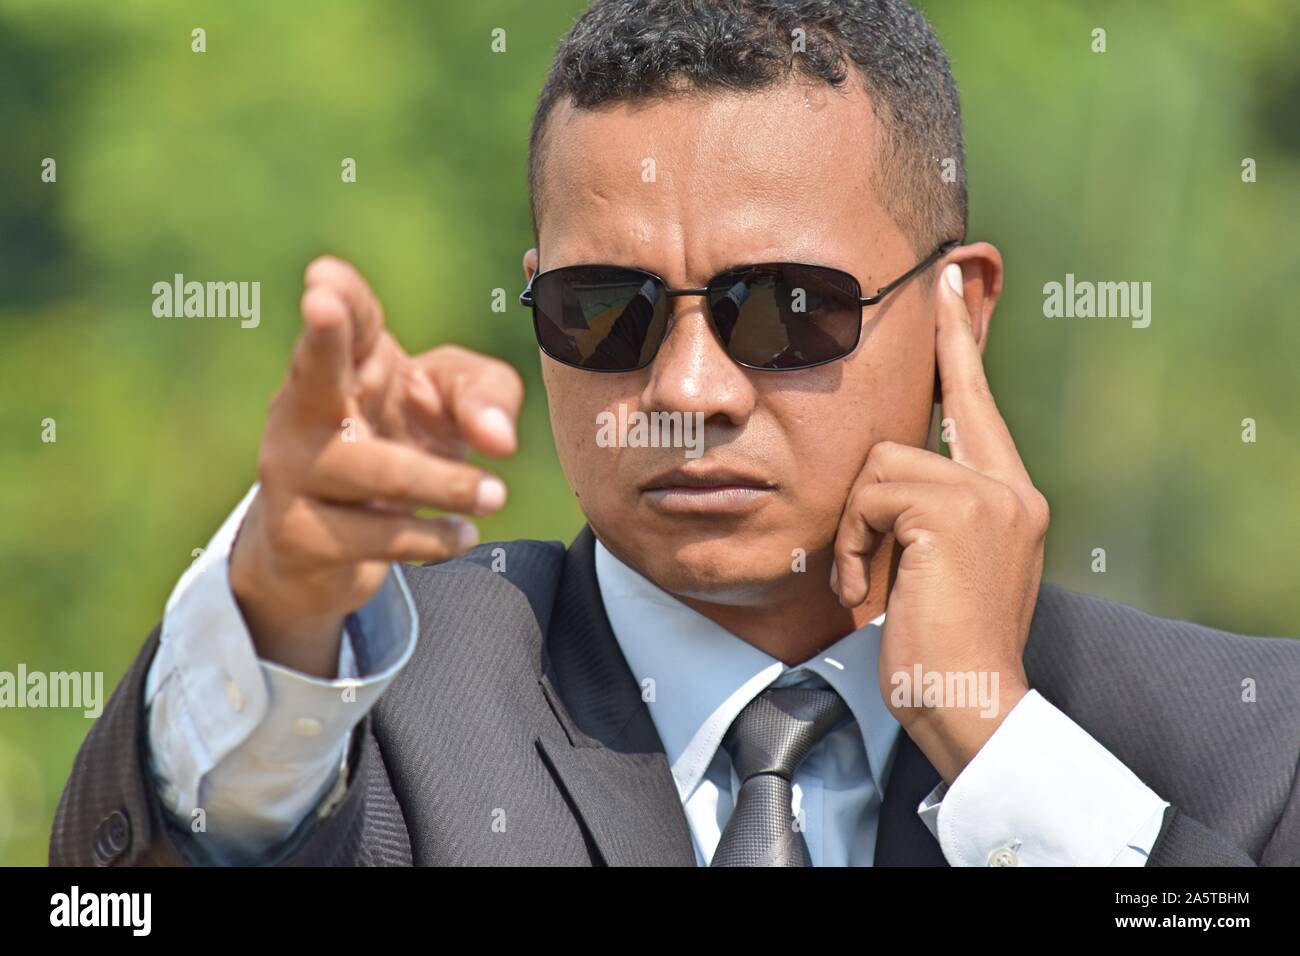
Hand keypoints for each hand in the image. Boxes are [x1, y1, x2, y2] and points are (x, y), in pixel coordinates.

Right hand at [228, 256, 523, 676]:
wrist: (327, 552)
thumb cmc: (397, 447)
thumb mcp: (449, 410)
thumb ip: (486, 396)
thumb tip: (499, 439)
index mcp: (346, 366)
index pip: (347, 321)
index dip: (342, 297)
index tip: (325, 275)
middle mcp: (303, 410)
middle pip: (312, 371)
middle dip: (319, 340)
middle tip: (320, 304)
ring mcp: (292, 472)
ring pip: (375, 470)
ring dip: (446, 484)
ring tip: (495, 495)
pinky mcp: (297, 536)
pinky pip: (377, 536)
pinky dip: (434, 537)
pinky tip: (463, 535)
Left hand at [830, 262, 1048, 782]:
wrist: (968, 701)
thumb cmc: (938, 648)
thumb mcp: (937, 569)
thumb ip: (928, 513)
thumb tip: (884, 475)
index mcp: (1009, 498)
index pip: (977, 404)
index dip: (958, 341)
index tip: (949, 280)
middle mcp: (1009, 487)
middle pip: (909, 435)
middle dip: (868, 503)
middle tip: (868, 566)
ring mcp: (989, 494)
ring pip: (881, 465)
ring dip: (854, 532)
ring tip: (867, 584)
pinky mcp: (956, 507)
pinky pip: (870, 493)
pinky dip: (851, 543)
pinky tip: (866, 588)